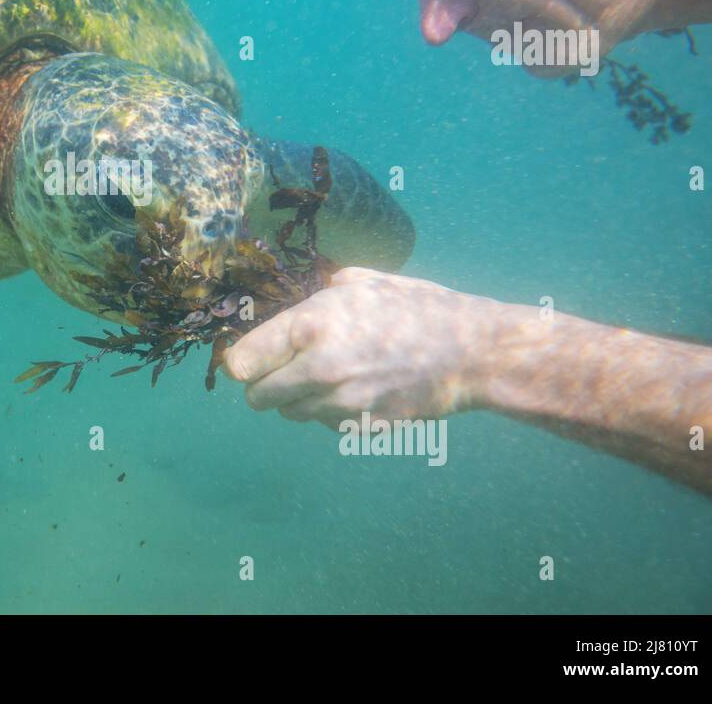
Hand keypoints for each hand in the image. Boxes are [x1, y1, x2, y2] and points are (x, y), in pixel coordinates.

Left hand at [223, 267, 517, 424]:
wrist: (470, 352)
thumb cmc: (416, 307)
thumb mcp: (359, 283)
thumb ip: (315, 297)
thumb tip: (289, 307)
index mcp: (311, 326)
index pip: (244, 362)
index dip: (241, 361)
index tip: (247, 359)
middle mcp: (319, 370)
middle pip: (258, 397)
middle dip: (262, 385)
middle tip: (277, 373)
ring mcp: (341, 404)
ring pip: (290, 413)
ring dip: (297, 399)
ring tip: (325, 376)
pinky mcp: (361, 427)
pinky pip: (325, 424)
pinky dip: (329, 412)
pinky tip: (356, 389)